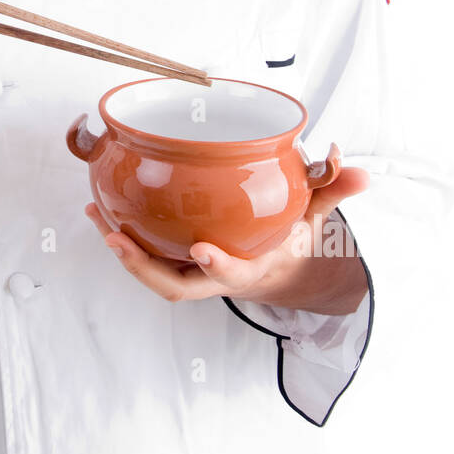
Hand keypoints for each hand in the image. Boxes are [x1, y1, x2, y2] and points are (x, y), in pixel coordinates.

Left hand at [85, 166, 370, 315]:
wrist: (276, 268)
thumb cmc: (289, 237)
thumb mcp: (314, 216)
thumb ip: (332, 190)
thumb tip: (357, 168)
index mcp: (251, 268)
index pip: (233, 274)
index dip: (219, 265)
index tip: (204, 248)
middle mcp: (215, 276)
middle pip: (174, 286)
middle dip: (143, 266)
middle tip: (117, 238)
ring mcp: (191, 272)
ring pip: (151, 272)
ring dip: (121, 250)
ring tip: (97, 216)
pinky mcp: (174, 260)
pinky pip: (144, 254)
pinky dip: (121, 235)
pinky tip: (99, 207)